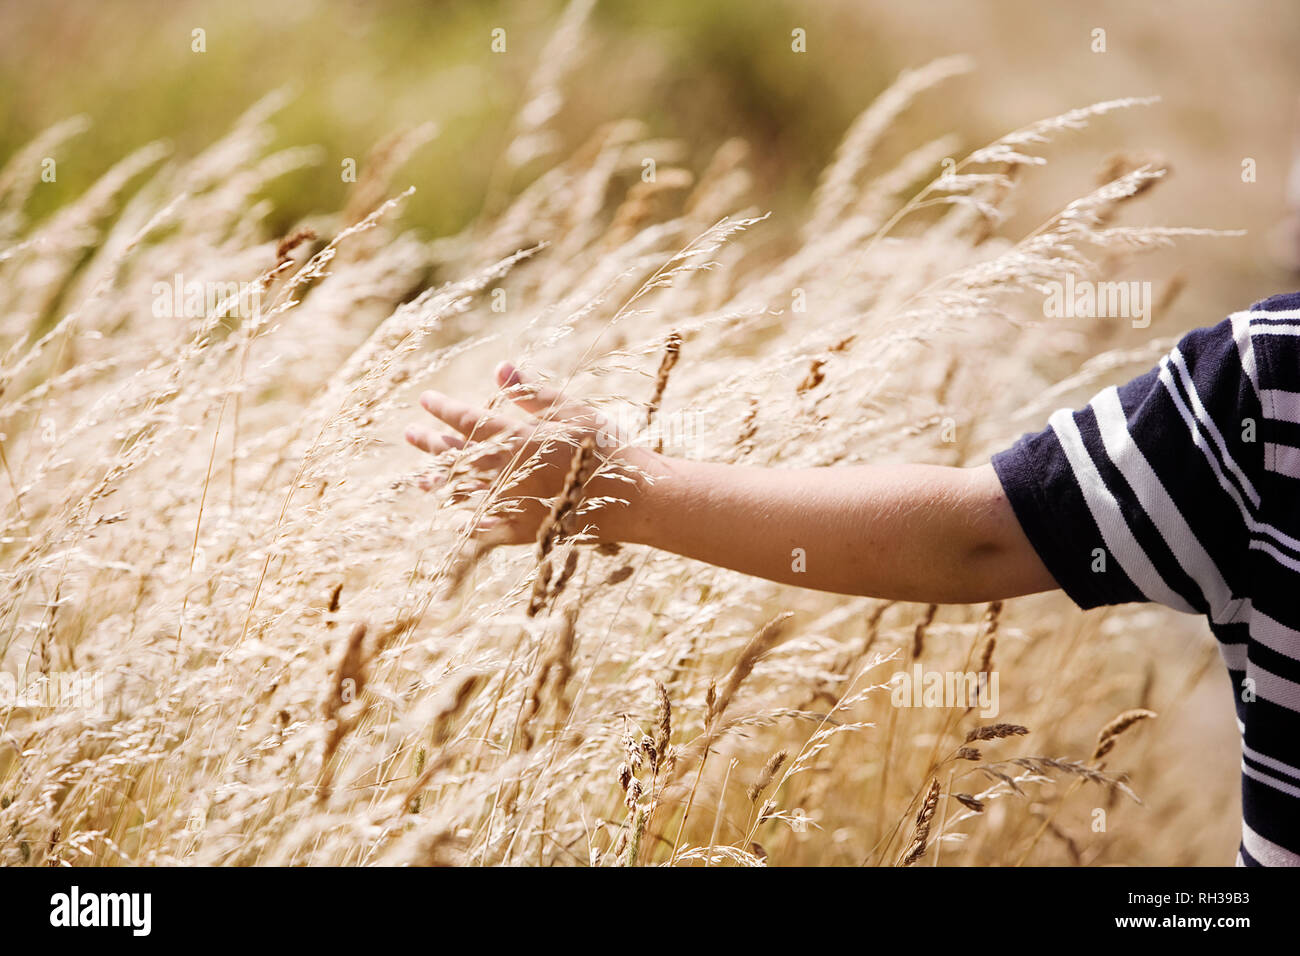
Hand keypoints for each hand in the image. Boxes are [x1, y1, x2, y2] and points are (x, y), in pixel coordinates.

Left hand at [405, 361, 649, 544]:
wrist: (632, 497)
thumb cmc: (605, 447)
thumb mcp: (573, 411)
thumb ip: (533, 393)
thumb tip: (499, 369)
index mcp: (518, 438)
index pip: (467, 420)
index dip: (443, 409)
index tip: (425, 399)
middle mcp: (507, 472)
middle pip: (457, 456)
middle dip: (431, 443)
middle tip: (410, 434)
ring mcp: (511, 504)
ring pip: (462, 493)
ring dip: (439, 483)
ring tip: (419, 478)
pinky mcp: (521, 531)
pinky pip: (484, 529)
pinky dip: (467, 523)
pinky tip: (455, 520)